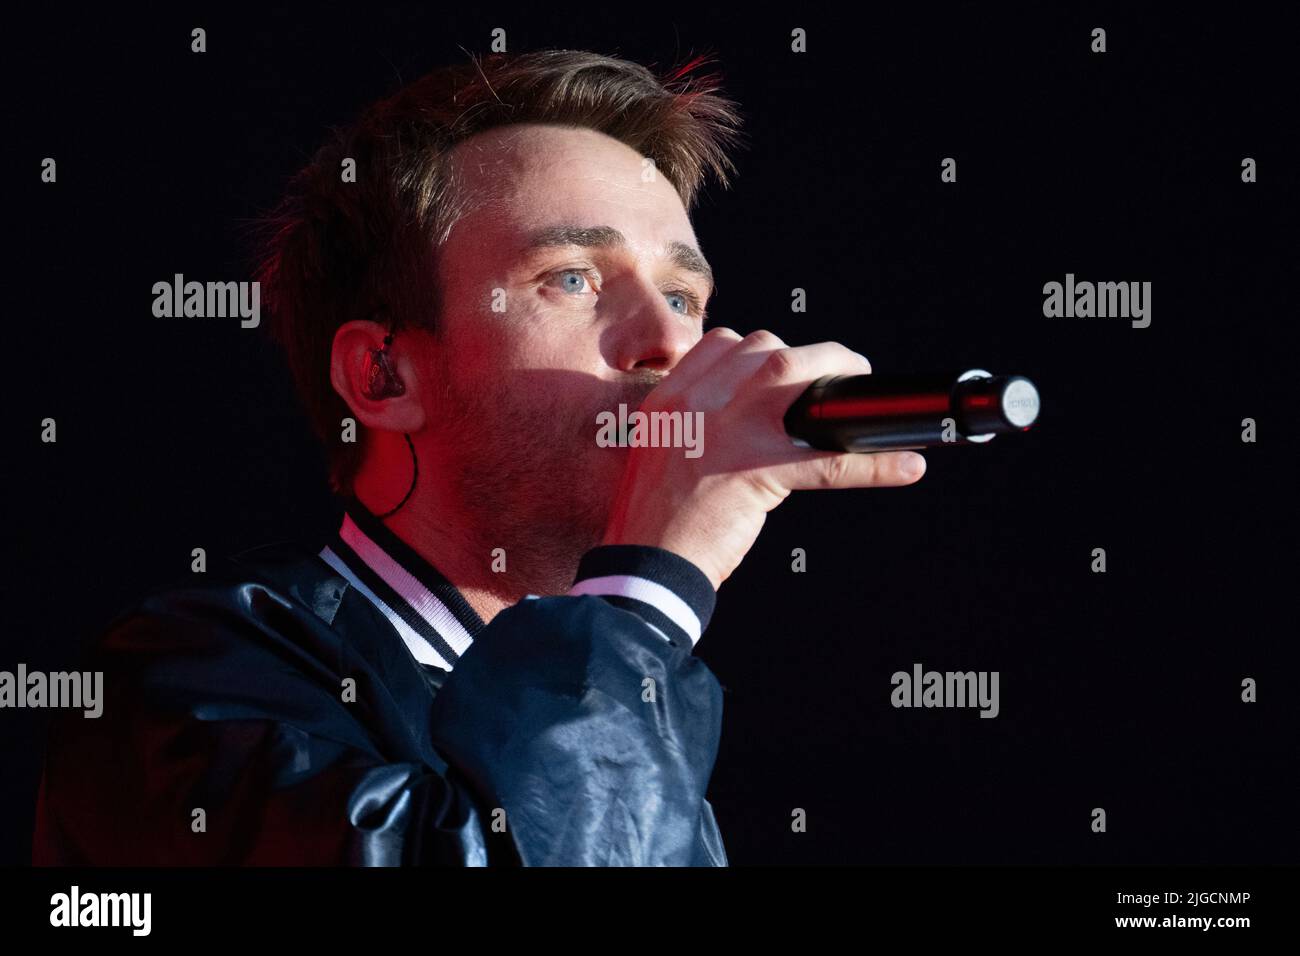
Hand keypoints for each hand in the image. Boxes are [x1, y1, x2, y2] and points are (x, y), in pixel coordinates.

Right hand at [600, 328, 926, 588]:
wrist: (643, 568)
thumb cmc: (654, 522)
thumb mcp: (662, 454)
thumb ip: (695, 425)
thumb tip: (748, 418)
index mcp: (670, 398)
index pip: (724, 343)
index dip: (764, 351)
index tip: (786, 368)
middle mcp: (694, 403)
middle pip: (766, 351)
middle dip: (811, 358)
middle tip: (841, 377)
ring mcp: (725, 434)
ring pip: (797, 384)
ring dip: (843, 387)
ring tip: (871, 406)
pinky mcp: (755, 474)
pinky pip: (828, 462)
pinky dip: (874, 464)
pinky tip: (906, 467)